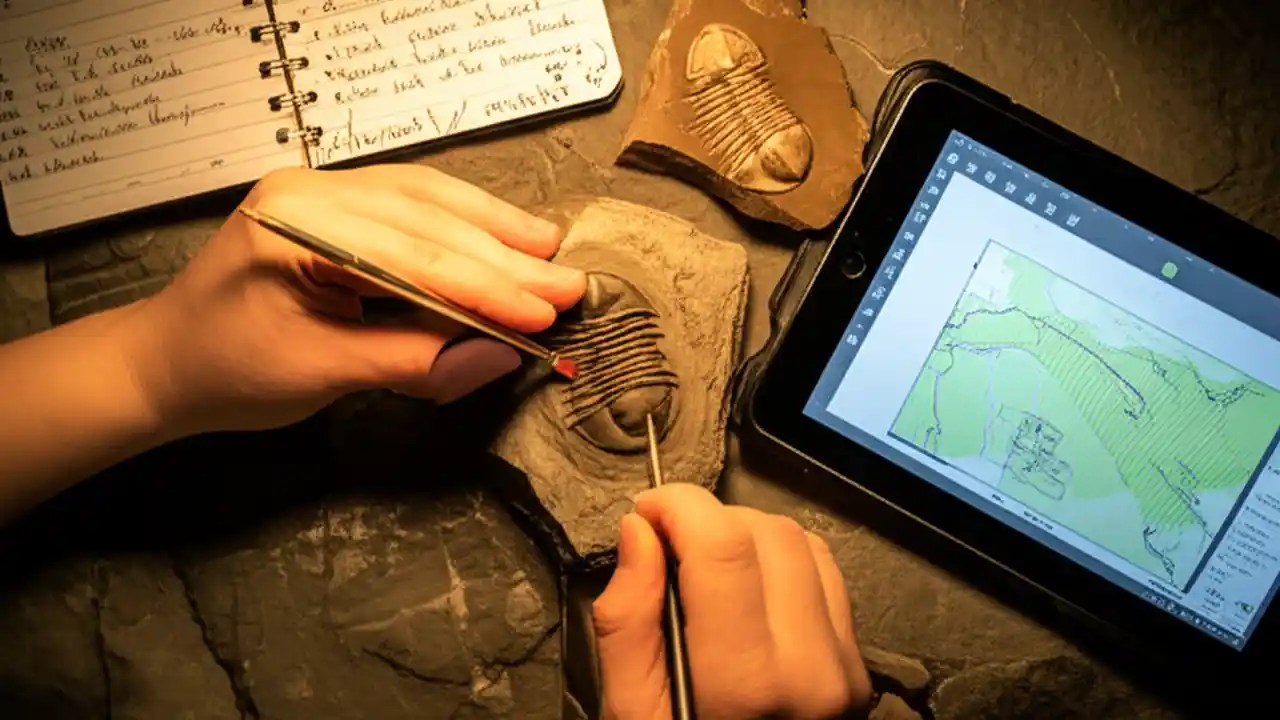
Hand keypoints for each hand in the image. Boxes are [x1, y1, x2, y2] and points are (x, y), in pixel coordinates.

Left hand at [132, 164, 585, 435]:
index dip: (485, 288)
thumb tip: (498, 358)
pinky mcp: (334, 206)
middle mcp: (309, 193)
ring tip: (550, 249)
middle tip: (567, 283)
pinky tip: (503, 233)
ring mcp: (320, 192)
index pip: (411, 255)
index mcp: (294, 228)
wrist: (165, 363)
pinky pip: (411, 205)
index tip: (543, 314)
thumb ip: (414, 363)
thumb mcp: (323, 376)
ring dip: (492, 228)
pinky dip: (462, 224)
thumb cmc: (230, 373)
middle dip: (502, 256)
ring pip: (426, 200)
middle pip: (426, 218)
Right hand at [593, 485, 871, 719]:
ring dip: (746, 536)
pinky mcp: (859, 671)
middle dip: (706, 521)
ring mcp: (845, 672)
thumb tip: (639, 535)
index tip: (646, 513)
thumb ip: (628, 625)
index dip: (679, 506)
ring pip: (803, 543)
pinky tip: (748, 591)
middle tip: (666, 547)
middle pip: (765, 534)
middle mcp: (811, 672)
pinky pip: (827, 577)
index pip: (725, 547)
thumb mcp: (631, 718)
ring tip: (704, 570)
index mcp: (747, 686)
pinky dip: (783, 562)